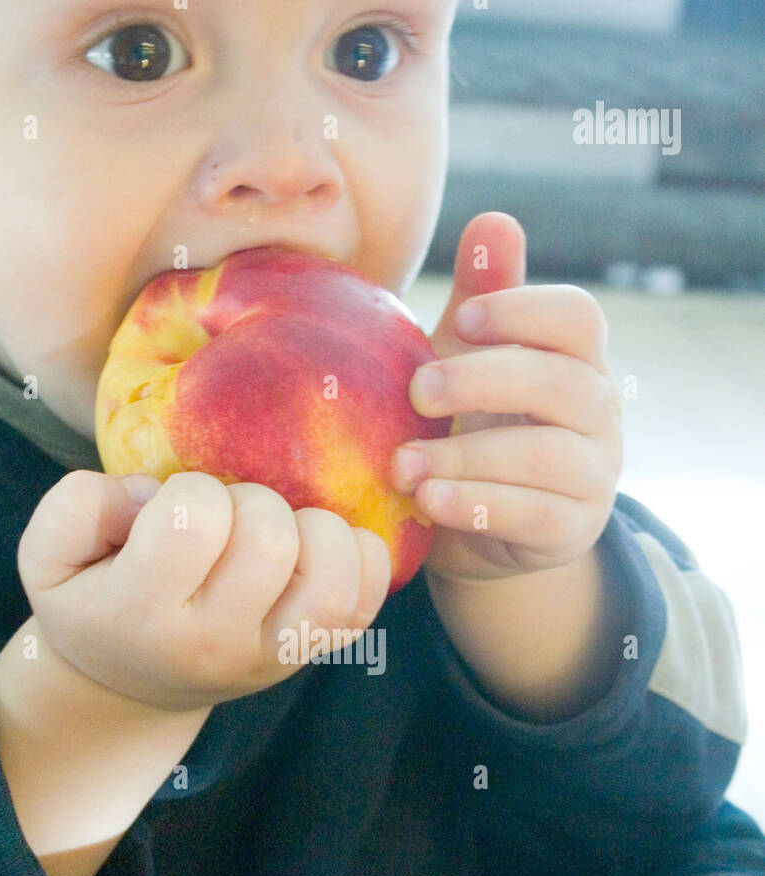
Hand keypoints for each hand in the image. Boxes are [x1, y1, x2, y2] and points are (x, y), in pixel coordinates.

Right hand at [17, 471, 390, 711]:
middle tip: (229, 518)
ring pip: (332, 580)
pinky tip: (322, 545)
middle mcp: (214, 642)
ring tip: (283, 531)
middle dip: (253, 502)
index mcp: (143, 612)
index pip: (193, 521)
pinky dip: (361, 558)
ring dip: (316, 530)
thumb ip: (76, 505)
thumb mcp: (47, 558)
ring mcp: (273, 655)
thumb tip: (154, 492)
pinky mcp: (313, 654)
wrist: (130, 682)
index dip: (191, 490)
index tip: (177, 507)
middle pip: (268, 540)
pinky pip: (367, 601)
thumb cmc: (93, 602)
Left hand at [393, 212, 622, 583]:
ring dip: (466, 457)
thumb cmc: (471, 427)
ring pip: (545, 455)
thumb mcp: (467, 361)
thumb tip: (493, 219)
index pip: (579, 318)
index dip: (525, 311)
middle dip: (483, 382)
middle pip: (563, 383)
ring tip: (402, 464)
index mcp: (576, 359)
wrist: (475, 531)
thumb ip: (481, 298)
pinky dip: (477, 505)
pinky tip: (427, 500)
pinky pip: (534, 515)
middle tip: (415, 391)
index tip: (465, 320)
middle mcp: (599, 413)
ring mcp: (594, 476)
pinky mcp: (571, 531)